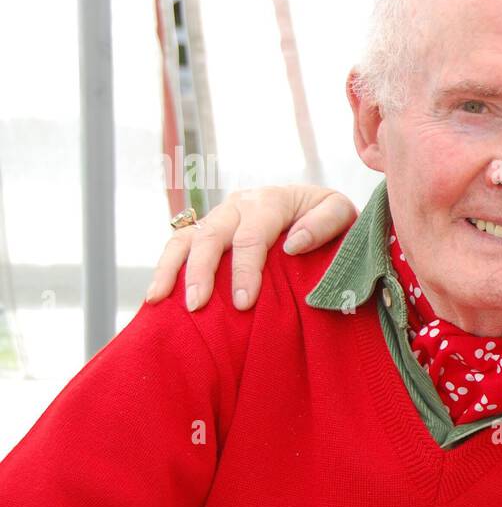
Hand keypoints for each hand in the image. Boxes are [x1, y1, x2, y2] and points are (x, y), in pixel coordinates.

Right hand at [146, 185, 356, 310]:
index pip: (252, 236)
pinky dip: (165, 268)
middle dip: (202, 272)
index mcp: (272, 200)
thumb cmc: (330, 218)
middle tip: (198, 305)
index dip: (245, 270)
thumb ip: (325, 223)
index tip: (243, 303)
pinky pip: (180, 244)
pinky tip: (156, 296)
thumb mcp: (341, 212)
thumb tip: (294, 243)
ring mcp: (220, 217)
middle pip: (212, 236)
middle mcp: (240, 204)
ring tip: (160, 299)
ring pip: (187, 238)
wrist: (317, 209)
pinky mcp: (209, 230)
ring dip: (172, 268)